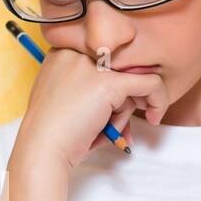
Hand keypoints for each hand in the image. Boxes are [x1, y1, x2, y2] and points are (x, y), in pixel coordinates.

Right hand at [15, 47, 169, 170]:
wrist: (42, 150)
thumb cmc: (54, 133)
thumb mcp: (68, 99)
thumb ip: (91, 86)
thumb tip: (131, 88)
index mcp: (63, 51)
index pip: (103, 60)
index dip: (109, 86)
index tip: (106, 107)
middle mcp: (77, 51)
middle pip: (117, 68)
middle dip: (119, 98)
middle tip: (110, 123)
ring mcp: (93, 65)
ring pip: (130, 78)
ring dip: (125, 109)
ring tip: (106, 130)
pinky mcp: (110, 83)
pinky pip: (150, 84)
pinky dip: (158, 101)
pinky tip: (154, 117)